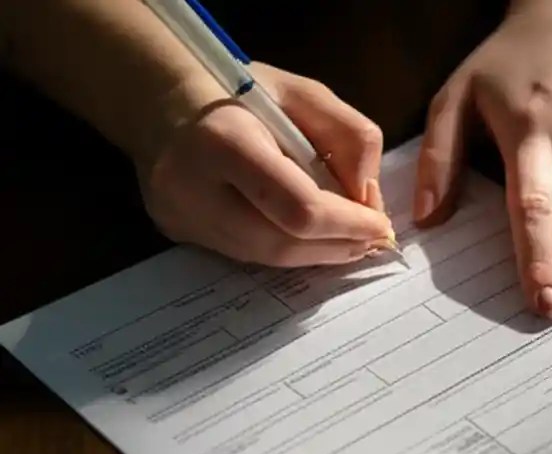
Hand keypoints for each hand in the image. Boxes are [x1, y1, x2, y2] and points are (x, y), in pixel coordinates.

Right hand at [137, 64, 394, 266]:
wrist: (164, 102)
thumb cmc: (241, 93)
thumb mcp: (305, 95)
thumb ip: (349, 139)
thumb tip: (368, 200)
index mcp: (224, 140)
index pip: (299, 208)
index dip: (349, 225)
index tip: (382, 226)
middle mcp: (192, 187)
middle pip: (282, 243)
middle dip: (337, 245)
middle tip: (373, 240)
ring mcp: (181, 217)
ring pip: (266, 257)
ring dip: (317, 254)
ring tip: (351, 241)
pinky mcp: (179, 233)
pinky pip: (246, 254)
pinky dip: (288, 249)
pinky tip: (312, 238)